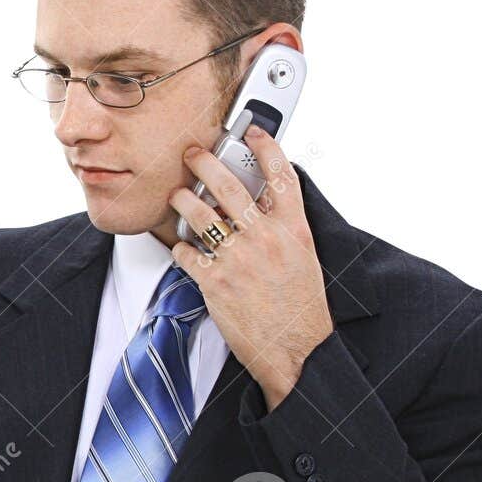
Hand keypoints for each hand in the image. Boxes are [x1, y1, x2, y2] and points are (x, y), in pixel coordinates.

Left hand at [168, 125, 333, 409]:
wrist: (297, 349)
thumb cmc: (301, 308)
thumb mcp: (304, 258)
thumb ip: (284, 228)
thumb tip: (266, 206)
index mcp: (293, 229)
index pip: (281, 175)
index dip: (265, 148)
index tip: (252, 131)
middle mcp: (265, 238)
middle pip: (229, 186)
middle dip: (205, 162)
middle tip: (192, 152)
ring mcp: (238, 259)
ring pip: (200, 214)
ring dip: (182, 199)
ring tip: (177, 195)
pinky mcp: (215, 282)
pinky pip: (186, 253)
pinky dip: (179, 247)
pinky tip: (180, 246)